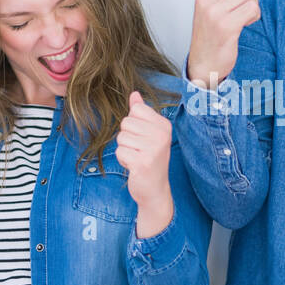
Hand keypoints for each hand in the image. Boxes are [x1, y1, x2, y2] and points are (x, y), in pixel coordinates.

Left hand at [116, 91, 173, 237]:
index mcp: (164, 125)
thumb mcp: (148, 133)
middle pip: (126, 122)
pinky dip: (123, 160)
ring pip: (121, 137)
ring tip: (137, 158)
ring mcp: (153, 149)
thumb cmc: (149, 158)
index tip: (142, 137)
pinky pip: (120, 152)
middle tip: (139, 150)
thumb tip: (134, 94)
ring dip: (125, 150)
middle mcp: (162, 135)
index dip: (132, 123)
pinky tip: (135, 167)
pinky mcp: (143, 162)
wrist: (154, 189)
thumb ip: (141, 113)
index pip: (136, 109)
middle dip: (127, 137)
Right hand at [186, 0, 260, 89]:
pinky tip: (243, 25)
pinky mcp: (226, 26)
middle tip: (238, 11)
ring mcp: (214, 12)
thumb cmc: (212, 31)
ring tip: (240, 18)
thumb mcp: (217, 1)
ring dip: (252, 7)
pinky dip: (253, 17)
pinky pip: (253, 9)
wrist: (204, 61)